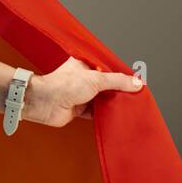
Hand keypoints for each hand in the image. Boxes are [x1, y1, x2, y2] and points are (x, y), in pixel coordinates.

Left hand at [25, 56, 144, 127]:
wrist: (44, 103)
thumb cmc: (62, 85)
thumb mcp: (96, 78)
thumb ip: (117, 81)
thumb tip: (137, 83)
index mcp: (84, 65)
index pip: (108, 69)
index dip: (122, 75)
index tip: (137, 82)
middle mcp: (83, 79)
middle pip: (108, 85)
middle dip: (120, 91)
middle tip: (137, 96)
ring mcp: (81, 94)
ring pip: (104, 99)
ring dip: (114, 104)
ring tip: (131, 107)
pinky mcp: (80, 109)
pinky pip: (98, 113)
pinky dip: (107, 115)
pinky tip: (118, 117)